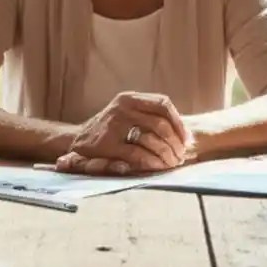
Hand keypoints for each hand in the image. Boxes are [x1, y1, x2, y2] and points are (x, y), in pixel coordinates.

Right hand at [61, 92, 191, 175]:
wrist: (78, 140)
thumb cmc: (110, 129)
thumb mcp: (128, 114)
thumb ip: (152, 118)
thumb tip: (187, 133)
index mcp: (129, 98)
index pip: (162, 103)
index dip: (178, 121)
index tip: (186, 138)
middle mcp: (122, 107)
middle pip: (161, 123)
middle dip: (175, 142)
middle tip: (181, 156)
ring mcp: (113, 125)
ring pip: (152, 138)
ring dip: (167, 154)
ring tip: (173, 163)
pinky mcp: (107, 145)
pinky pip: (138, 154)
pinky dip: (152, 162)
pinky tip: (159, 167)